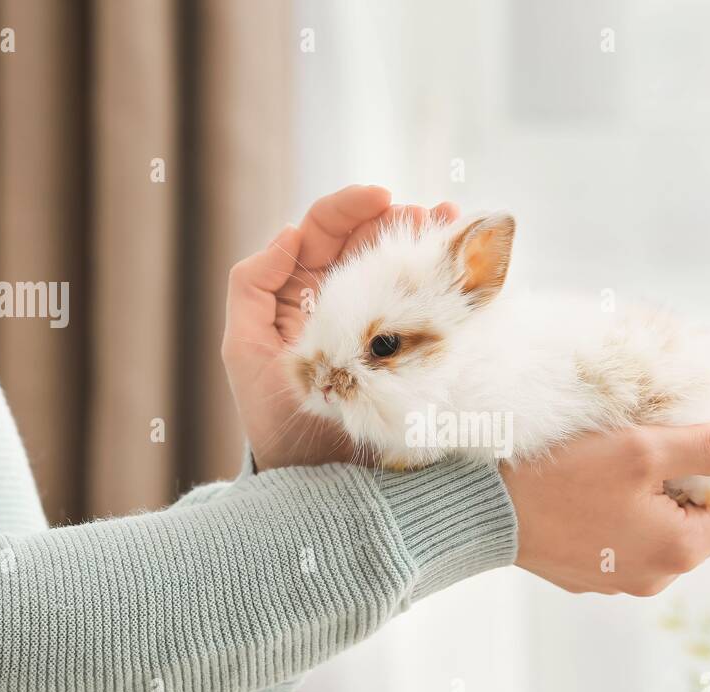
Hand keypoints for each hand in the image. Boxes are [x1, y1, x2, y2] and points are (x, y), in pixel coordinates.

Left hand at [222, 185, 459, 470]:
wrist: (314, 477)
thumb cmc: (272, 418)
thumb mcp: (245, 349)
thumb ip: (252, 286)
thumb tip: (289, 232)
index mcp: (298, 288)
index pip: (325, 230)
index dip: (352, 206)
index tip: (383, 198)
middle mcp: (337, 297)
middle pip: (369, 239)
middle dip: (398, 219)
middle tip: (425, 216)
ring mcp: (373, 322)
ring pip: (398, 266)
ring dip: (425, 240)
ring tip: (450, 224)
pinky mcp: (403, 348)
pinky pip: (422, 304)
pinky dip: (443, 278)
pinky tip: (464, 258)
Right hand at [502, 416, 709, 594]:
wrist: (478, 512)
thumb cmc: (556, 477)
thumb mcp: (641, 449)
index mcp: (679, 549)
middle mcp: (657, 576)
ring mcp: (623, 579)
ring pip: (677, 527)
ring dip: (688, 488)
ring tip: (686, 445)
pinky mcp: (592, 572)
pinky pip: (640, 536)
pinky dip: (651, 505)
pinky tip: (636, 476)